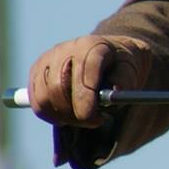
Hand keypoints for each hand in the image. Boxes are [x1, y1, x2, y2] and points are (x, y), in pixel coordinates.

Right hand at [26, 35, 154, 127]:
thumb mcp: (133, 68)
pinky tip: (67, 116)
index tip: (92, 117)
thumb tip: (113, 94)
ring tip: (82, 118)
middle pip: (58, 86)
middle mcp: (65, 49)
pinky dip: (49, 114)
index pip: (84, 70)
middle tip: (94, 122)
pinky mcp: (36, 71)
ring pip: (43, 96)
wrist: (109, 53)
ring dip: (62, 115)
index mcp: (93, 46)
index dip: (85, 96)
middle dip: (74, 111)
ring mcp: (47, 59)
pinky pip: (35, 100)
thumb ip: (126, 80)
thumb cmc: (122, 64)